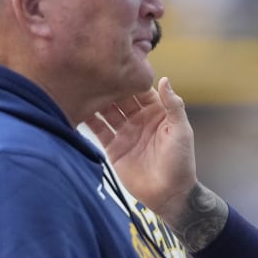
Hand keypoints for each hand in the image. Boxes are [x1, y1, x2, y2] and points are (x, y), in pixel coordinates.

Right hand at [84, 77, 198, 224]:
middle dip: (109, 87)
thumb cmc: (181, 161)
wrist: (169, 193)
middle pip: (120, 99)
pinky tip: (76, 109)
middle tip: (92, 72)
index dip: (129, 78)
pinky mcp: (113, 147)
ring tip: (81, 87)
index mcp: (156, 112)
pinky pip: (99, 130)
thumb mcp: (181, 131)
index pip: (140, 90)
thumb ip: (174, 106)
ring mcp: (125, 133)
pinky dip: (88, 120)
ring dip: (96, 101)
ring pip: (107, 112)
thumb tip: (164, 79)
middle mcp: (139, 119)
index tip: (116, 63)